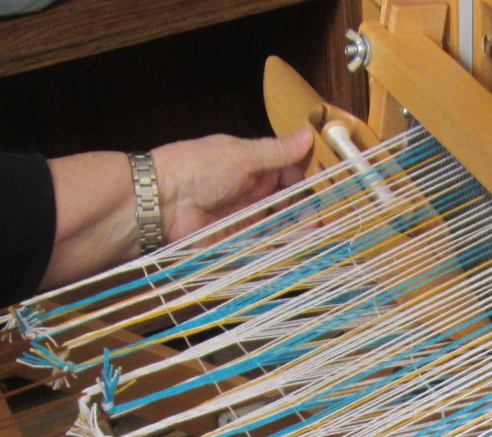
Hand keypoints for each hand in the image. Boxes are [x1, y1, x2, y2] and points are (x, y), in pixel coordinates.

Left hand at [152, 127, 313, 240]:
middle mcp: (254, 191)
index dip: (311, 177)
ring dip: (300, 227)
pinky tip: (300, 245)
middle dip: (310, 206)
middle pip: (291, 201)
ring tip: (316, 229)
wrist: (159, 202)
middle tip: (327, 213)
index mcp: (254, 164)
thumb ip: (276, 151)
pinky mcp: (240, 241)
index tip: (332, 184)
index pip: (292, 171)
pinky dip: (284, 246)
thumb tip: (307, 134)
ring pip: (283, 224)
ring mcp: (248, 217)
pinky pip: (267, 245)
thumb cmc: (196, 167)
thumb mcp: (240, 154)